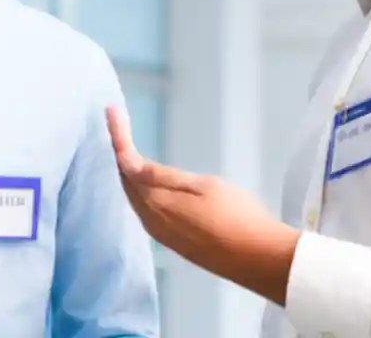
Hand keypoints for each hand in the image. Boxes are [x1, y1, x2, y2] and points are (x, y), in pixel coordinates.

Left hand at [106, 105, 299, 304]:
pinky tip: (148, 183)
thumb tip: (127, 163)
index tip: (111, 111)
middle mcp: (151, 221)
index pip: (127, 164)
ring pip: (135, 198)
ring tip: (128, 147)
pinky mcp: (173, 243)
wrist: (259, 259)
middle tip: (119, 124)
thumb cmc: (237, 216)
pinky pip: (146, 211)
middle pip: (127, 182)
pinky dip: (141, 190)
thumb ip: (162, 176)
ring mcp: (161, 235)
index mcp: (156, 203)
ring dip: (130, 173)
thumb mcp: (203, 186)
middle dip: (121, 153)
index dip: (118, 136)